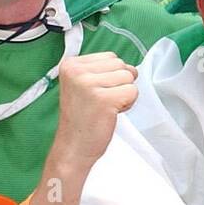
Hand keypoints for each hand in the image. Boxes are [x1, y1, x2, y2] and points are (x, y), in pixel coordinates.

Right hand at [53, 52, 138, 170]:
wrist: (73, 147)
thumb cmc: (82, 117)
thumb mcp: (82, 85)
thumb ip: (101, 70)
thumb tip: (132, 67)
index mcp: (70, 64)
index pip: (111, 57)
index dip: (111, 76)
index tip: (95, 93)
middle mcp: (76, 71)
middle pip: (121, 64)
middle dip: (119, 84)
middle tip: (102, 102)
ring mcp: (88, 84)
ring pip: (129, 76)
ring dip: (124, 94)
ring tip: (106, 107)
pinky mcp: (103, 99)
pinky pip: (133, 91)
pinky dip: (127, 104)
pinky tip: (111, 113)